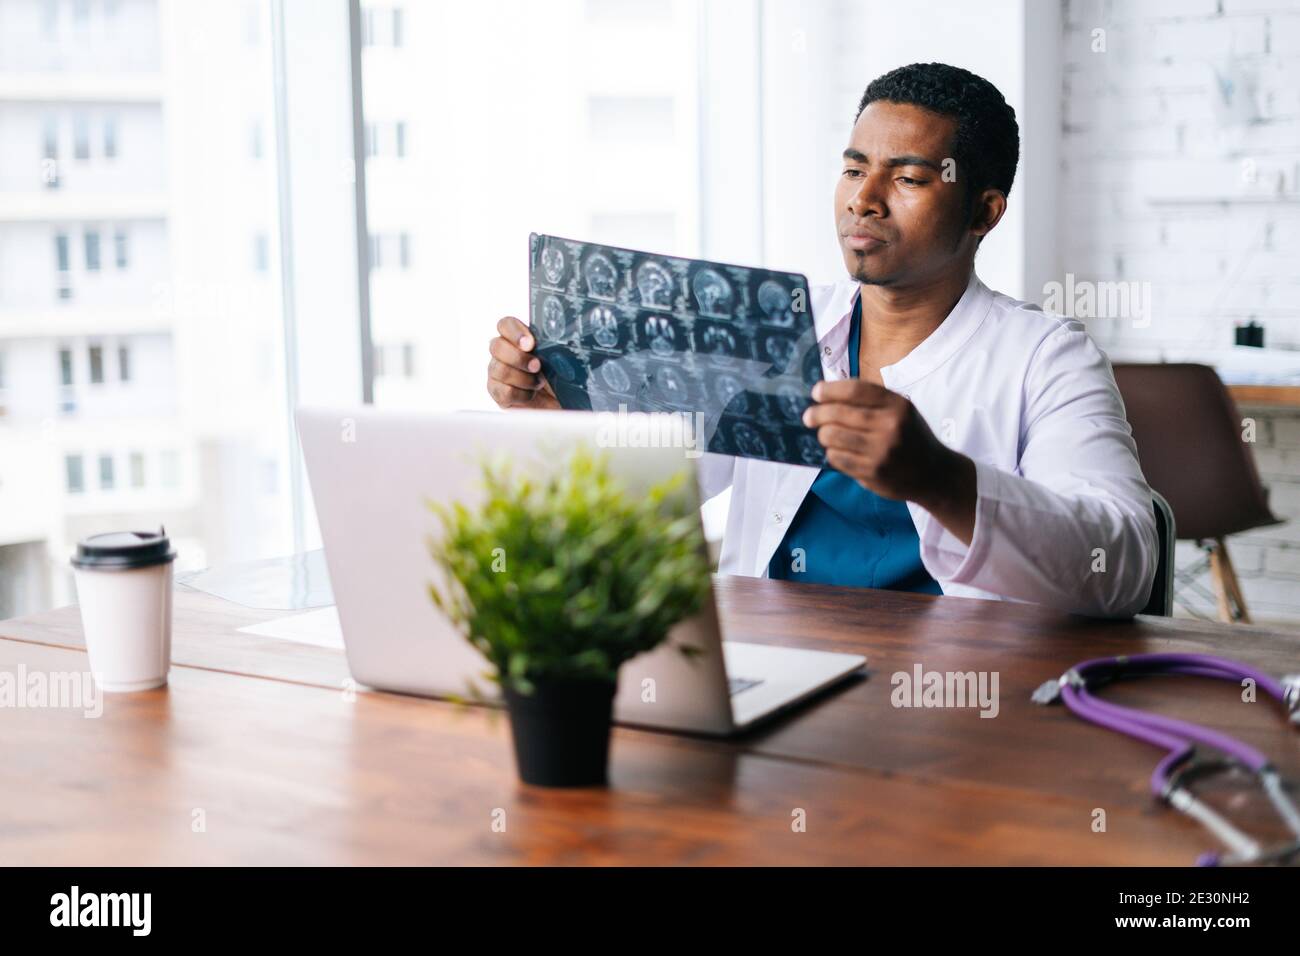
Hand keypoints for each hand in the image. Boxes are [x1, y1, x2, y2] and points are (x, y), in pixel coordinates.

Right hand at [486, 316, 559, 409]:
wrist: (558, 399)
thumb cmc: (556, 374)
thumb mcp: (558, 356)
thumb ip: (550, 344)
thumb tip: (554, 339)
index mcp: (516, 337)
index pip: (505, 325)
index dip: (515, 333)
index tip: (530, 344)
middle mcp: (502, 353)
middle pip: (496, 346)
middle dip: (519, 358)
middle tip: (537, 366)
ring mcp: (497, 372)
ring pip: (500, 370)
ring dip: (524, 378)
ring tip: (539, 382)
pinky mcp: (498, 393)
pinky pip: (504, 392)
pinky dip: (522, 395)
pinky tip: (532, 394)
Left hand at [803, 379, 976, 543]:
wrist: (935, 474)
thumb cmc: (911, 436)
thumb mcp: (902, 410)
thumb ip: (871, 401)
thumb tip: (829, 393)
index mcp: (897, 405)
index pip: (854, 390)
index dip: (830, 390)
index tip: (816, 392)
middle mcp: (890, 426)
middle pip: (837, 413)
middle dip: (817, 413)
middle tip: (809, 416)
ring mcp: (881, 451)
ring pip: (832, 436)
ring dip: (823, 434)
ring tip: (826, 435)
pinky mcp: (872, 472)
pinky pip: (837, 458)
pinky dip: (832, 453)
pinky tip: (838, 451)